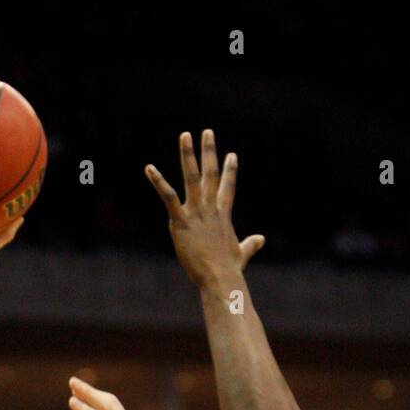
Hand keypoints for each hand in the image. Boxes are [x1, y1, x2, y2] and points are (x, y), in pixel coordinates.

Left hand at [145, 129, 263, 288]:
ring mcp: (196, 213)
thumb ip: (250, 244)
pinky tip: (148, 168)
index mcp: (223, 216)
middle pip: (211, 174)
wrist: (220, 278)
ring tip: (185, 135)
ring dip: (188, 155)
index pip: (228, 188)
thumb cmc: (230, 270)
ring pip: (192, 177)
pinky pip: (168, 196)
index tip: (231, 155)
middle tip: (207, 132)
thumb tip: (261, 239)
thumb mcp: (241, 254)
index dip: (230, 171)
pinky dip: (158, 181)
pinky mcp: (180, 221)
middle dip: (209, 152)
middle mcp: (210, 209)